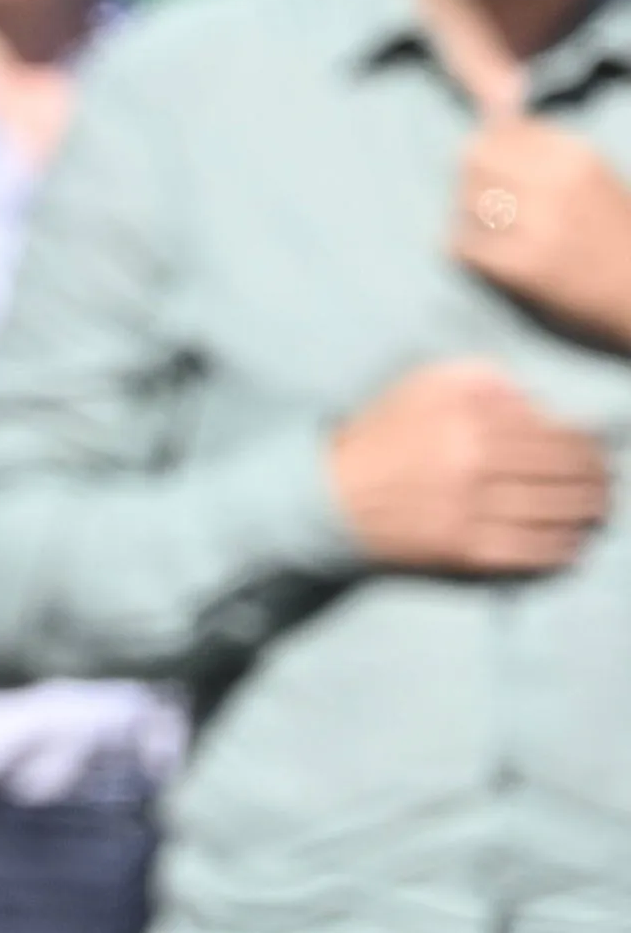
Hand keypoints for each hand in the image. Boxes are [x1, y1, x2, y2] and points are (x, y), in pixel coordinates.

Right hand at [326, 359, 608, 574]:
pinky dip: (564, 548)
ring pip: (558, 512)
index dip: (588, 445)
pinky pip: (535, 550)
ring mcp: (471, 508)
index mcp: (467, 415)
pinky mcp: (466, 549)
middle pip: (566, 473)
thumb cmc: (382, 437)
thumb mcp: (422, 387)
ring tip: (598, 511)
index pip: (556, 433)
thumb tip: (542, 403)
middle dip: (598, 480)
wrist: (329, 496)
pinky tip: (573, 543)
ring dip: (589, 514)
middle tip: (607, 483)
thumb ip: (483, 382)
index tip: (597, 451)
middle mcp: (473, 459)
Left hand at [454, 112, 630, 343]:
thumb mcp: (588, 177)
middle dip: (474, 181)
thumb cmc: (613, 234)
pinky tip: (496, 260)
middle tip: (494, 207)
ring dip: (471, 219)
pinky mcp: (522, 266)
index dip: (492, 153)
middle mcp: (556, 182)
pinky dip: (470, 254)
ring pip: (463, 202)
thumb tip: (489, 102)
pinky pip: (461, 245)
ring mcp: (539, 224)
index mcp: (575, 155)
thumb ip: (538, 144)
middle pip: (472, 159)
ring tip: (503, 236)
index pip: (500, 132)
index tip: (504, 176)